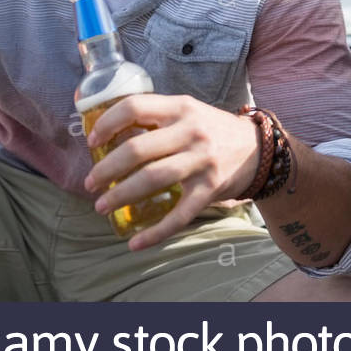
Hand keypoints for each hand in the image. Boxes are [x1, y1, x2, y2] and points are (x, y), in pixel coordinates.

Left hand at [82, 94, 259, 249]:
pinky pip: (179, 214)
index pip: (134, 107)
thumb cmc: (213, 130)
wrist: (258, 149)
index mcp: (181, 107)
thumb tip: (109, 135)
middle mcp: (191, 131)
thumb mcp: (189, 112)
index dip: (107, 124)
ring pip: (151, 179)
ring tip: (102, 206)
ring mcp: (202, 160)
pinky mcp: (210, 188)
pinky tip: (135, 243)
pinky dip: (155, 232)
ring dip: (121, 196)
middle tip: (91, 183)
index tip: (92, 142)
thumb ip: (157, 118)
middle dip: (106, 170)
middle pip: (137, 149)